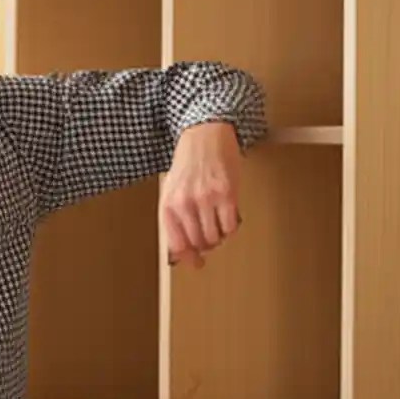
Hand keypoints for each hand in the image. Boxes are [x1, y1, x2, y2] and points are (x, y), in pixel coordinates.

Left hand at [159, 121, 242, 268]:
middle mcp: (185, 203)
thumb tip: (183, 250)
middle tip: (210, 239)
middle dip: (206, 246)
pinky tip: (227, 215)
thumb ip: (175, 219)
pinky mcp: (227, 193)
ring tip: (217, 223)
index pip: (176, 244)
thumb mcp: (172, 190)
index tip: (195, 263)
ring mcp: (206, 199)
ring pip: (215, 237)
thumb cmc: (188, 162)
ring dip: (219, 236)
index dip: (188, 258)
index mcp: (168, 204)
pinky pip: (231, 226)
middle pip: (199, 243)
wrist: (205, 135)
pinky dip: (231, 226)